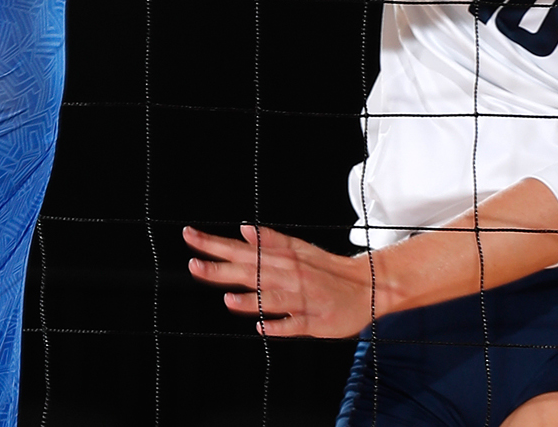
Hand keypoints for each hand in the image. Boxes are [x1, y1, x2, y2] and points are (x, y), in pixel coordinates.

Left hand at [184, 224, 374, 338]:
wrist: (368, 285)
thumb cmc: (326, 269)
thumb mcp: (299, 250)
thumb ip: (271, 241)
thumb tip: (243, 230)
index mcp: (282, 260)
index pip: (242, 251)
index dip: (215, 245)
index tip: (189, 236)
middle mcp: (289, 276)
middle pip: (252, 272)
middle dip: (222, 270)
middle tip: (193, 265)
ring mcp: (303, 299)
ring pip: (274, 299)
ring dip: (251, 300)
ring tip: (229, 301)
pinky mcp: (316, 321)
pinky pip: (295, 325)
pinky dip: (280, 326)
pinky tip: (263, 328)